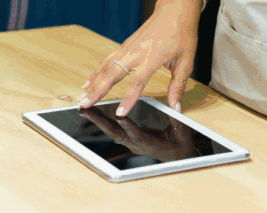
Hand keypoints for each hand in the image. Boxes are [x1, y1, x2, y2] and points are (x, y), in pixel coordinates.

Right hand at [79, 0, 200, 116]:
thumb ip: (178, 86)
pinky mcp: (125, 45)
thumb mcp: (186, 62)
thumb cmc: (182, 34)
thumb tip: (176, 107)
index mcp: (152, 57)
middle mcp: (136, 52)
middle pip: (112, 74)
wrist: (174, 10)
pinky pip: (107, 60)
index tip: (120, 113)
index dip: (128, 99)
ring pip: (105, 66)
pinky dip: (96, 72)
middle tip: (84, 104)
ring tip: (82, 96)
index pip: (137, 82)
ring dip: (93, 82)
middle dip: (97, 91)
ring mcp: (128, 47)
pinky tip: (89, 81)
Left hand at [82, 106, 197, 162]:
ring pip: (112, 131)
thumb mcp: (182, 133)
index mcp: (151, 144)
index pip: (138, 135)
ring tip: (84, 110)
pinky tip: (94, 113)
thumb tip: (176, 108)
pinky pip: (114, 129)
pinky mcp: (130, 138)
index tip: (120, 117)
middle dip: (99, 123)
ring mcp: (132, 142)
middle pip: (116, 134)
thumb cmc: (180, 146)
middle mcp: (137, 144)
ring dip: (97, 121)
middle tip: (85, 112)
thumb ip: (177, 122)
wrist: (177, 158)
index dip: (129, 126)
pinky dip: (103, 120)